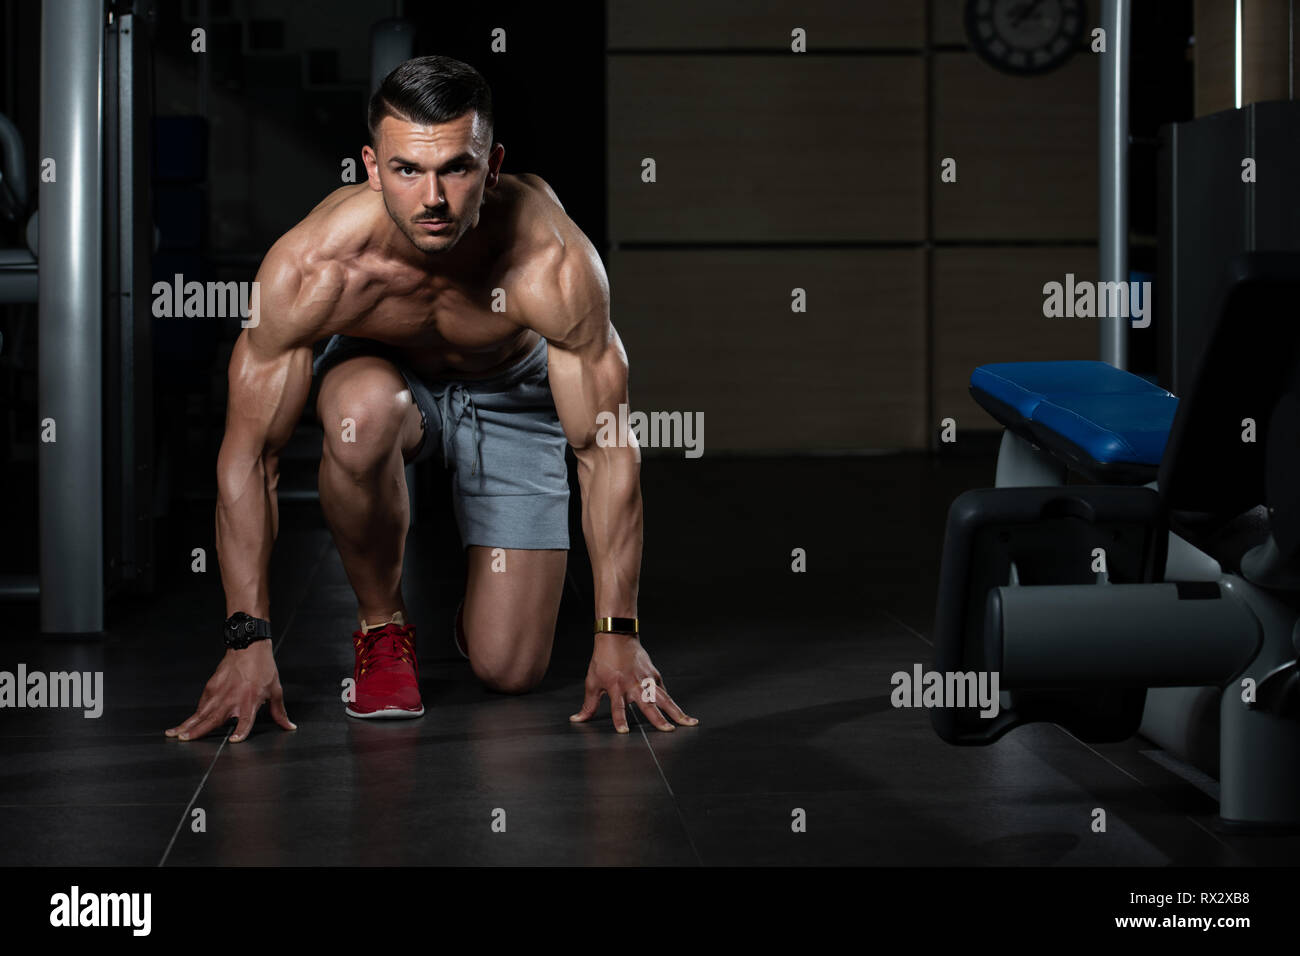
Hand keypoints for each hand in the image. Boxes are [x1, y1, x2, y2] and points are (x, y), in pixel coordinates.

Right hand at [165, 643, 295, 741]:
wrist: (249, 647)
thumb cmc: (264, 669)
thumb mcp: (276, 690)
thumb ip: (279, 712)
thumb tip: (290, 727)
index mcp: (250, 701)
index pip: (246, 720)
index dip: (241, 731)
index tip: (233, 740)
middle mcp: (232, 699)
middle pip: (213, 718)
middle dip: (198, 731)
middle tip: (184, 740)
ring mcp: (219, 693)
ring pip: (200, 712)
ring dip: (187, 724)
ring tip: (173, 735)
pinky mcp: (211, 687)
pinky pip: (202, 704)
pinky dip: (194, 714)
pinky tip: (186, 724)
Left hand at [569, 633, 696, 732]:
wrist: (616, 636)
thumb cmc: (603, 660)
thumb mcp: (592, 682)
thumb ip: (589, 704)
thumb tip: (577, 719)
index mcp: (616, 686)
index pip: (617, 707)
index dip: (620, 720)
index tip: (624, 732)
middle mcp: (633, 684)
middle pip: (647, 704)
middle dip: (658, 719)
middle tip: (668, 731)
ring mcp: (646, 679)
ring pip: (664, 698)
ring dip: (676, 711)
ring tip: (689, 723)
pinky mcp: (654, 674)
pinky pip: (663, 690)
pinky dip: (670, 702)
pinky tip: (679, 713)